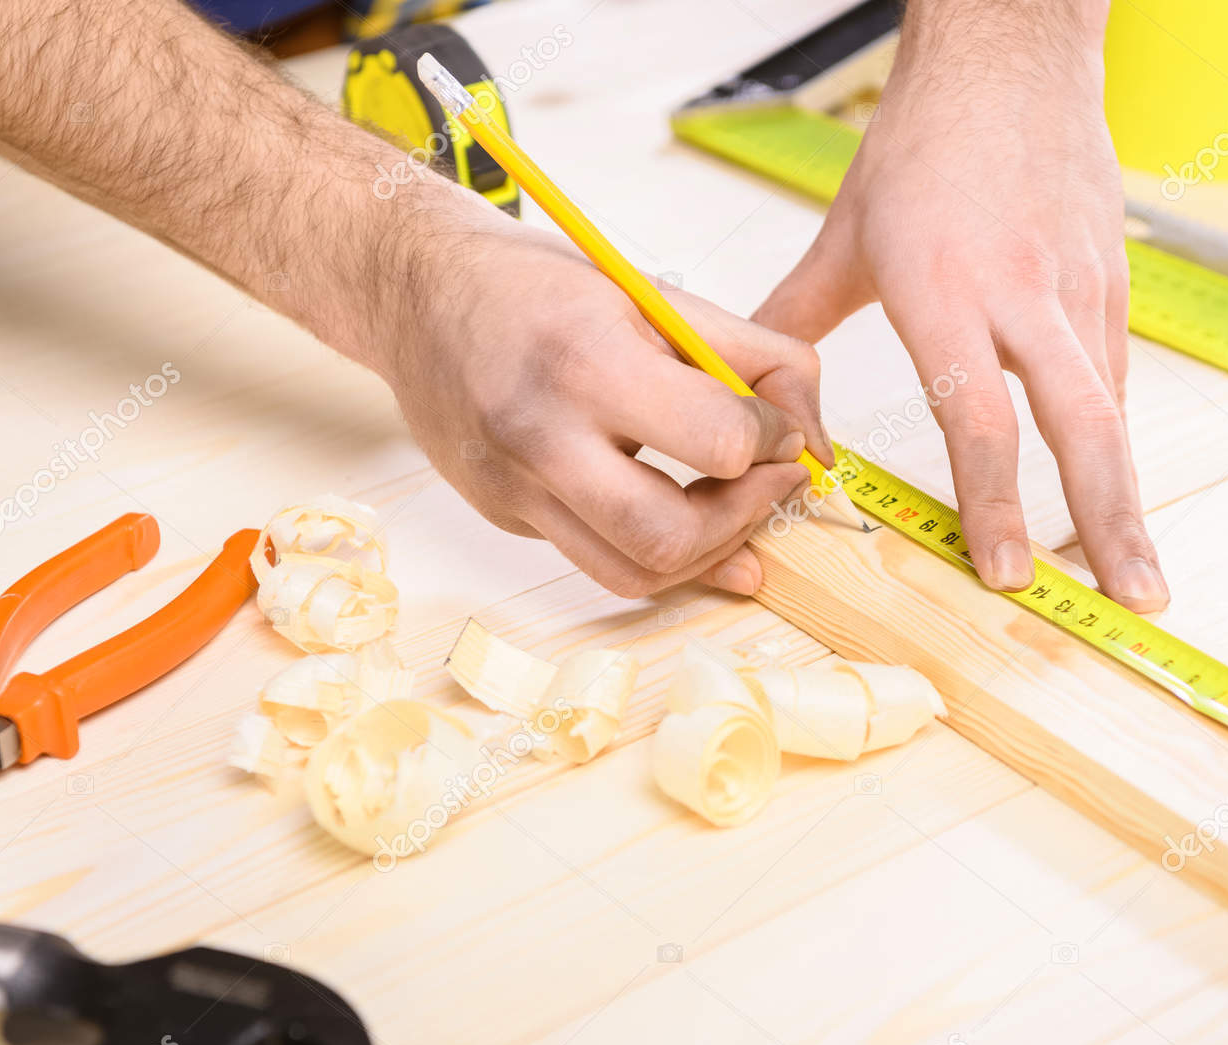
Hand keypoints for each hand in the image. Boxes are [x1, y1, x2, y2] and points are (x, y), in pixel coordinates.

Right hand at [391, 222, 828, 597]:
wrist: (416, 292)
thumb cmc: (538, 286)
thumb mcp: (653, 294)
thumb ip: (752, 357)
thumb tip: (811, 439)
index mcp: (585, 360)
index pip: (716, 441)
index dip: (770, 440)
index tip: (778, 428)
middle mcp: (539, 436)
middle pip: (671, 536)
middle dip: (745, 518)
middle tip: (770, 483)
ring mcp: (512, 488)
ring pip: (634, 575)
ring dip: (706, 553)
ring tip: (731, 503)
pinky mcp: (504, 517)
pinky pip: (596, 560)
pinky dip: (654, 547)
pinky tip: (679, 511)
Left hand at [754, 4, 1167, 610]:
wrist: (1010, 56)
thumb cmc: (926, 143)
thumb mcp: (849, 232)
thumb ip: (796, 315)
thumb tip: (748, 378)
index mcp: (948, 291)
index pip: (980, 420)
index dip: (995, 504)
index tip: (1005, 573)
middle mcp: (1024, 296)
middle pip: (1080, 426)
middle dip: (1106, 523)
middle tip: (1127, 604)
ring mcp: (1080, 288)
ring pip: (1112, 410)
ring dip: (1128, 500)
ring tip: (1141, 578)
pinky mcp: (1112, 280)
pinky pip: (1116, 375)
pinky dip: (1113, 439)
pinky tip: (1115, 491)